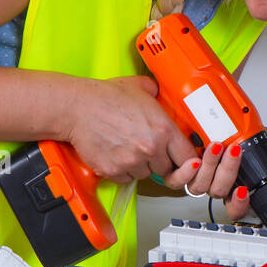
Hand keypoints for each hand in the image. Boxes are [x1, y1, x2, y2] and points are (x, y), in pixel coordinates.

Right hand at [66, 75, 195, 183]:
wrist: (77, 107)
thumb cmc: (106, 97)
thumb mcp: (143, 88)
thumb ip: (161, 95)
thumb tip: (167, 96)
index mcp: (164, 129)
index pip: (189, 158)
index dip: (187, 160)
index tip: (182, 160)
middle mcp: (151, 148)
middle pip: (167, 169)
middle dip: (161, 161)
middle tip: (148, 149)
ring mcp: (132, 162)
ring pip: (146, 175)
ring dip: (141, 166)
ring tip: (128, 146)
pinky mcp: (113, 171)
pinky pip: (126, 179)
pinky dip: (123, 171)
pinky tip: (117, 153)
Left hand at [182, 127, 266, 221]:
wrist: (186, 115)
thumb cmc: (216, 129)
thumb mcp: (245, 131)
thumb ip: (264, 137)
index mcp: (230, 181)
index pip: (235, 206)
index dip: (239, 204)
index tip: (244, 190)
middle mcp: (212, 182)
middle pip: (219, 192)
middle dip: (228, 171)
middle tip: (234, 150)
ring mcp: (195, 178)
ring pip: (201, 186)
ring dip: (210, 166)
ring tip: (216, 145)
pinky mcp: (177, 172)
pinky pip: (179, 182)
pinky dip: (187, 172)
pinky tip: (195, 159)